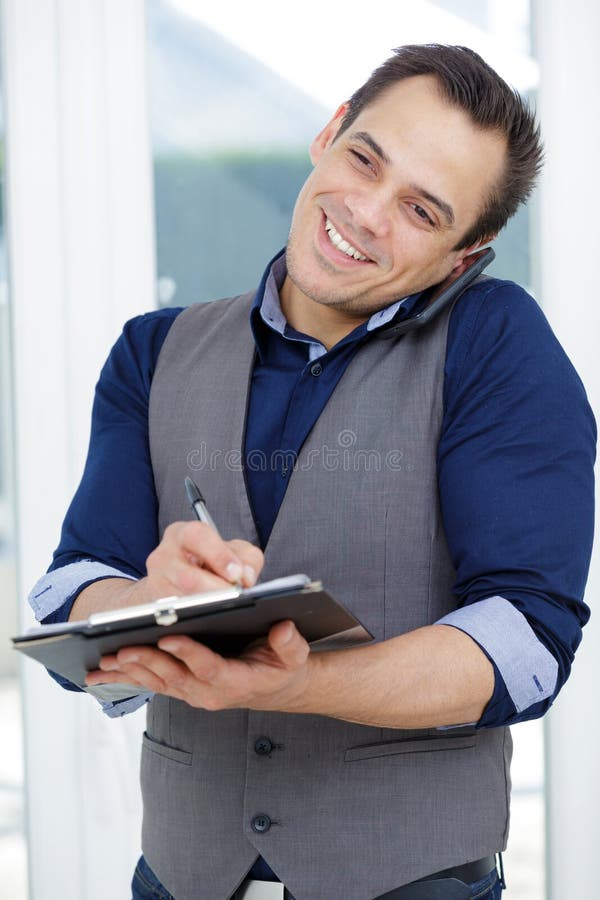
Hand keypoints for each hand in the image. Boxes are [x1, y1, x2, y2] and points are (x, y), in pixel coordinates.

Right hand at [68, 522, 263, 620]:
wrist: (176, 582)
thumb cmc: (209, 564)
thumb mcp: (232, 553)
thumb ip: (247, 559)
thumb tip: (246, 578)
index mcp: (183, 534)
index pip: (197, 536)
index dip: (219, 555)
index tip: (236, 574)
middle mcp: (163, 556)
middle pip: (186, 575)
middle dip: (213, 590)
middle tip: (234, 600)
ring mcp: (153, 583)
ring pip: (177, 601)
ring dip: (203, 609)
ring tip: (224, 613)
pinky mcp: (150, 608)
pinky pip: (172, 618)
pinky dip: (192, 621)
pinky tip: (209, 623)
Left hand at [85, 620, 310, 711]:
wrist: (276, 687)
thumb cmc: (283, 667)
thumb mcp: (295, 655)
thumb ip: (290, 643)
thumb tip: (283, 628)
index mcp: (236, 681)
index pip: (208, 667)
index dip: (188, 653)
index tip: (169, 636)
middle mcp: (210, 693)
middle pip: (174, 677)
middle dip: (147, 662)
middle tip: (122, 648)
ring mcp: (194, 694)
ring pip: (158, 682)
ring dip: (131, 671)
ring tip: (105, 660)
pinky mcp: (183, 690)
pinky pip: (153, 684)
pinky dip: (129, 676)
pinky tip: (105, 669)